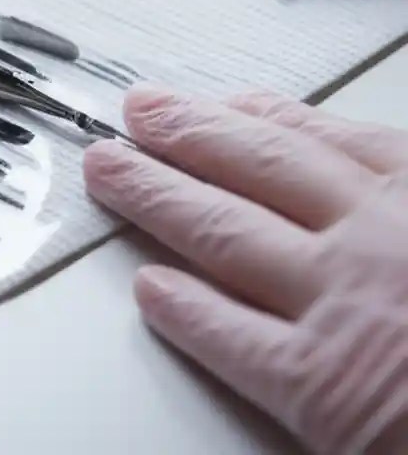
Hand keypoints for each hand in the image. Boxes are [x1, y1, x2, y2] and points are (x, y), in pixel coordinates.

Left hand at [83, 84, 407, 453]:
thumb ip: (403, 191)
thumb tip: (367, 171)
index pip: (324, 141)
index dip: (255, 117)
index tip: (216, 103)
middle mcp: (382, 237)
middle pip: (257, 167)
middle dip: (186, 134)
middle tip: (135, 113)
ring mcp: (346, 304)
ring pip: (224, 232)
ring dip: (155, 194)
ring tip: (111, 170)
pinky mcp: (322, 386)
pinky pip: (231, 334)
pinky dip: (183, 307)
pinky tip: (148, 286)